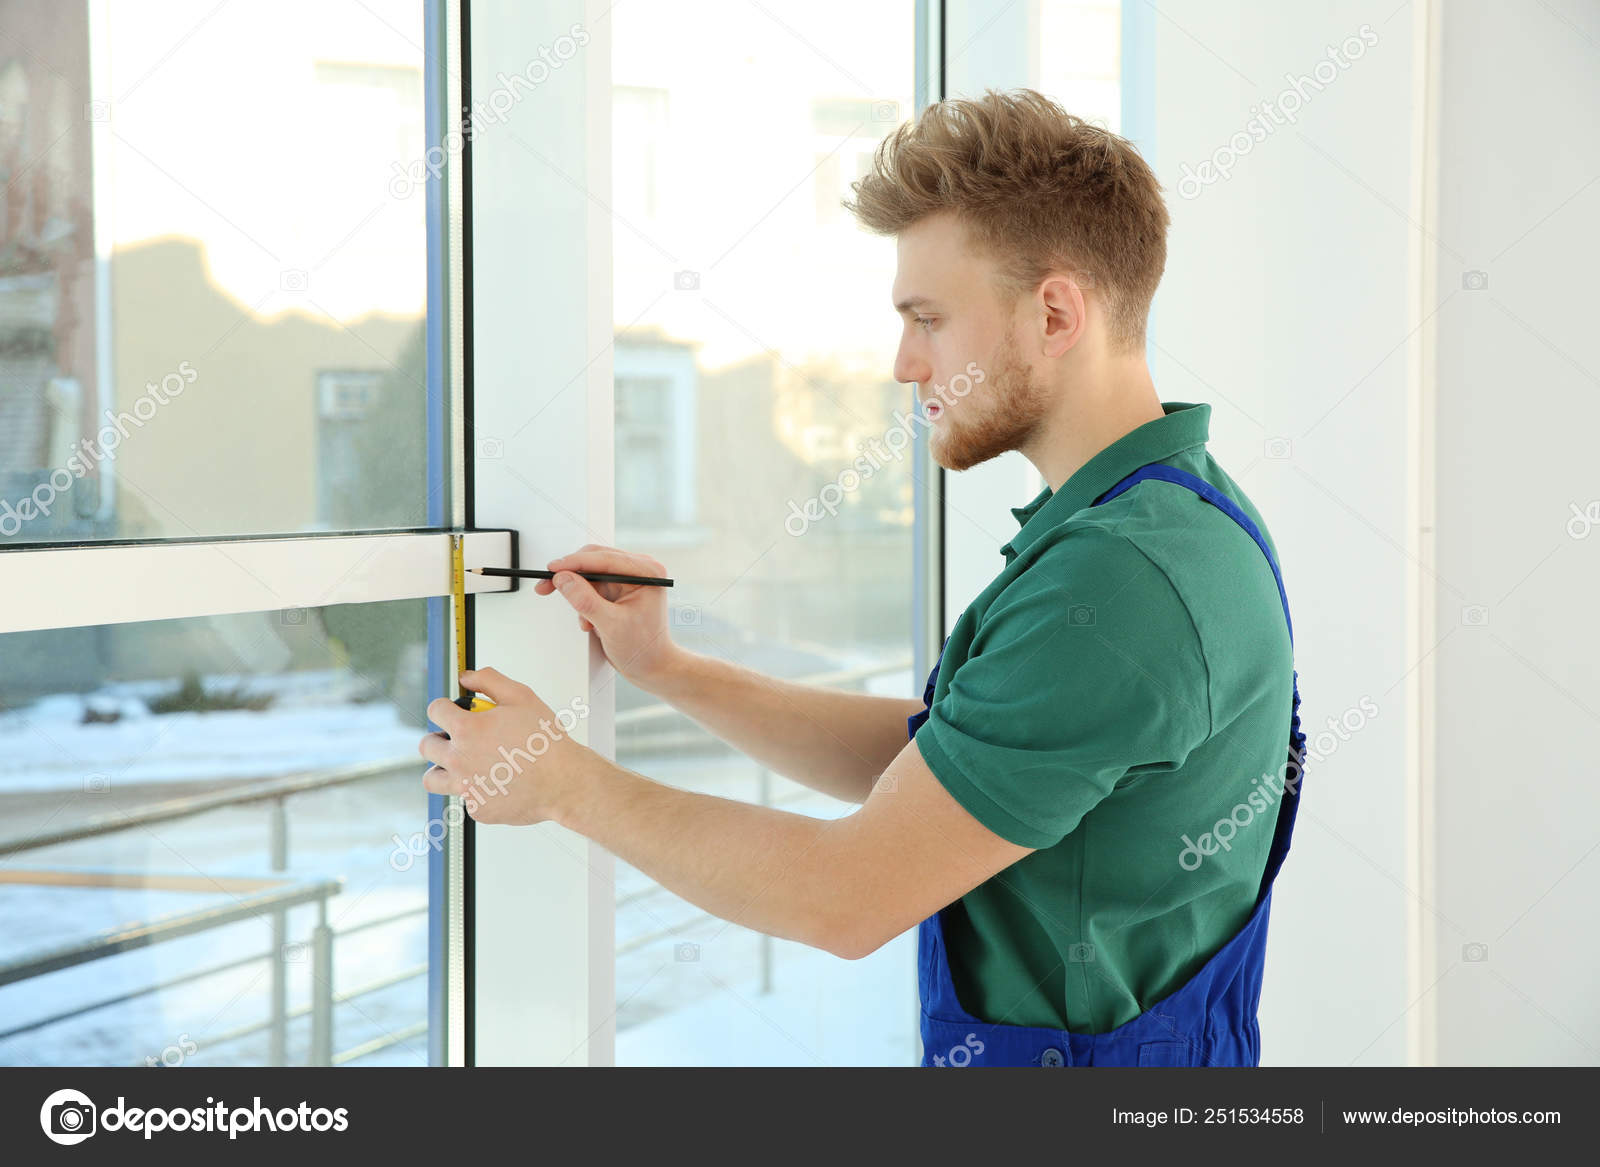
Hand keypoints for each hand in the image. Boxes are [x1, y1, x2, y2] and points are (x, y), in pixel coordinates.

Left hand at [417, 667, 595, 824]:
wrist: (564, 782)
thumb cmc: (546, 742)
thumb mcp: (522, 697)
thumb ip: (489, 680)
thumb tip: (466, 677)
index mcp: (467, 729)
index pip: (435, 711)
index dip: (445, 706)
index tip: (452, 710)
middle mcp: (459, 760)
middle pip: (427, 745)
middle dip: (441, 737)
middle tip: (460, 738)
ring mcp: (466, 788)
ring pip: (432, 779)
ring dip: (442, 769)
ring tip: (463, 765)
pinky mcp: (477, 809)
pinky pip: (464, 799)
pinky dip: (475, 790)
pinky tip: (496, 783)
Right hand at [536, 544, 686, 689]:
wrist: (651, 667)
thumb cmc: (643, 649)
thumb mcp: (610, 625)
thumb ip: (585, 600)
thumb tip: (563, 579)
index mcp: (648, 572)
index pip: (606, 558)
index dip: (575, 562)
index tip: (553, 569)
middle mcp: (640, 570)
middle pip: (595, 560)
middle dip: (571, 576)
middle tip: (547, 585)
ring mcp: (629, 580)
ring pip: (590, 575)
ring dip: (580, 597)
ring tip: (586, 621)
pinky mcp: (619, 590)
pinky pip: (592, 588)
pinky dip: (585, 604)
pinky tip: (591, 623)